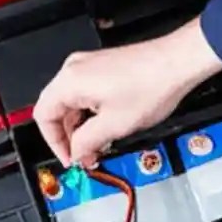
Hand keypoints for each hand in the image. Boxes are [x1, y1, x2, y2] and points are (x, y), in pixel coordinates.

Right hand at [33, 17, 221, 167]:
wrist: (178, 62)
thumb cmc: (152, 85)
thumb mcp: (115, 126)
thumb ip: (87, 143)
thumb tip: (77, 154)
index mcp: (70, 82)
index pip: (43, 117)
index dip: (54, 144)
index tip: (70, 159)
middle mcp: (74, 69)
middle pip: (56, 110)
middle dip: (70, 138)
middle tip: (86, 157)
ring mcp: (88, 66)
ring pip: (72, 104)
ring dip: (82, 128)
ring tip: (100, 146)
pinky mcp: (102, 67)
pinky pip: (85, 94)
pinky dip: (92, 114)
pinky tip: (107, 128)